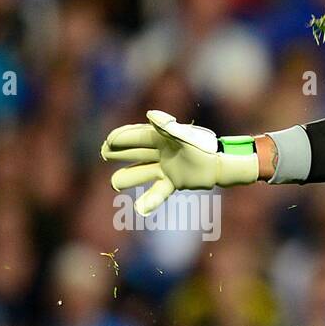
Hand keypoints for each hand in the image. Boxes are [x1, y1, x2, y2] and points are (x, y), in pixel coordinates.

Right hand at [101, 110, 258, 215]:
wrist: (220, 166)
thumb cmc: (203, 147)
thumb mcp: (185, 137)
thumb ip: (167, 127)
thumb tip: (149, 115)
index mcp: (161, 137)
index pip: (136, 136)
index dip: (122, 138)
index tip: (109, 141)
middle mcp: (160, 152)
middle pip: (133, 152)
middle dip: (118, 153)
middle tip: (104, 154)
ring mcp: (165, 168)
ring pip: (140, 173)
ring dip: (127, 178)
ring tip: (115, 184)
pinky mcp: (172, 182)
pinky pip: (157, 192)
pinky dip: (149, 201)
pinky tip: (139, 210)